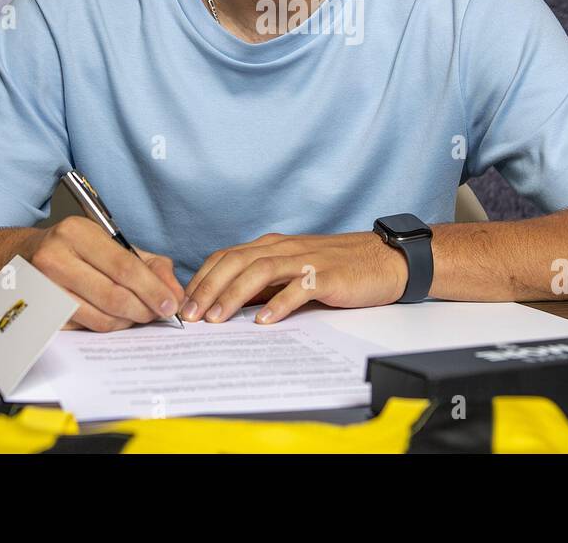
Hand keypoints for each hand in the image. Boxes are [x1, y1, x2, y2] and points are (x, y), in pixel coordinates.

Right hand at [22, 216, 186, 331]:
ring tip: (136, 316)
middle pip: (113, 295)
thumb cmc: (73, 250)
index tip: (170, 304)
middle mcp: (56, 256)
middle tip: (157, 314)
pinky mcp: (40, 312)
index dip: (152, 289)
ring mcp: (43, 287)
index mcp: (78, 233)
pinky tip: (114, 318)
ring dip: (126, 322)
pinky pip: (84, 328)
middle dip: (143, 309)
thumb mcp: (110, 244)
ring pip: (99, 317)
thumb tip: (174, 292)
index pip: (124, 267)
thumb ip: (149, 264)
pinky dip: (105, 326)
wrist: (21, 257)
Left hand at [181, 231, 408, 325]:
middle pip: (236, 262)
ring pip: (261, 271)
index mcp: (272, 246)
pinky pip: (299, 287)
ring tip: (217, 318)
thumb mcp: (292, 272)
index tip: (184, 304)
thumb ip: (264, 284)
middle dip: (208, 288)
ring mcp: (306, 260)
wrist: (383, 260)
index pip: (226, 257)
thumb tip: (227, 304)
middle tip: (190, 315)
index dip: (201, 279)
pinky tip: (265, 320)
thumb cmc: (337, 268)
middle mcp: (285, 249)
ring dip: (234, 295)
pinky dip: (280, 303)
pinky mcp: (328, 276)